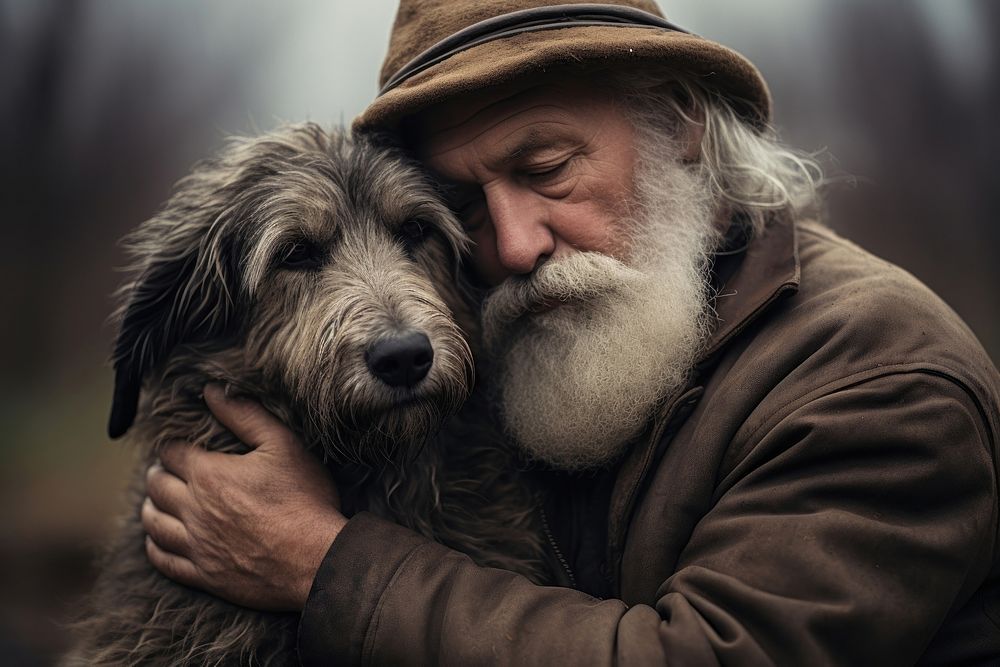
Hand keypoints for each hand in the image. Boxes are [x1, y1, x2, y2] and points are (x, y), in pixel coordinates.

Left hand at [142, 383, 346, 610]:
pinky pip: (164, 560)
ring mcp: (197, 545)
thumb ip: (245, 415)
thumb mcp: (283, 445)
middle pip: (156, 486)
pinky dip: (155, 546)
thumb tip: (212, 391)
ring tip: (158, 501)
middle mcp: (194, 509)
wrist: (316, 559)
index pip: (171, 452)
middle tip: (167, 470)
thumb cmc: (304, 499)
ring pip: (153, 524)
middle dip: (159, 473)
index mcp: (209, 474)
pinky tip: (159, 540)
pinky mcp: (204, 575)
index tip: (180, 446)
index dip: (172, 446)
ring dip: (151, 508)